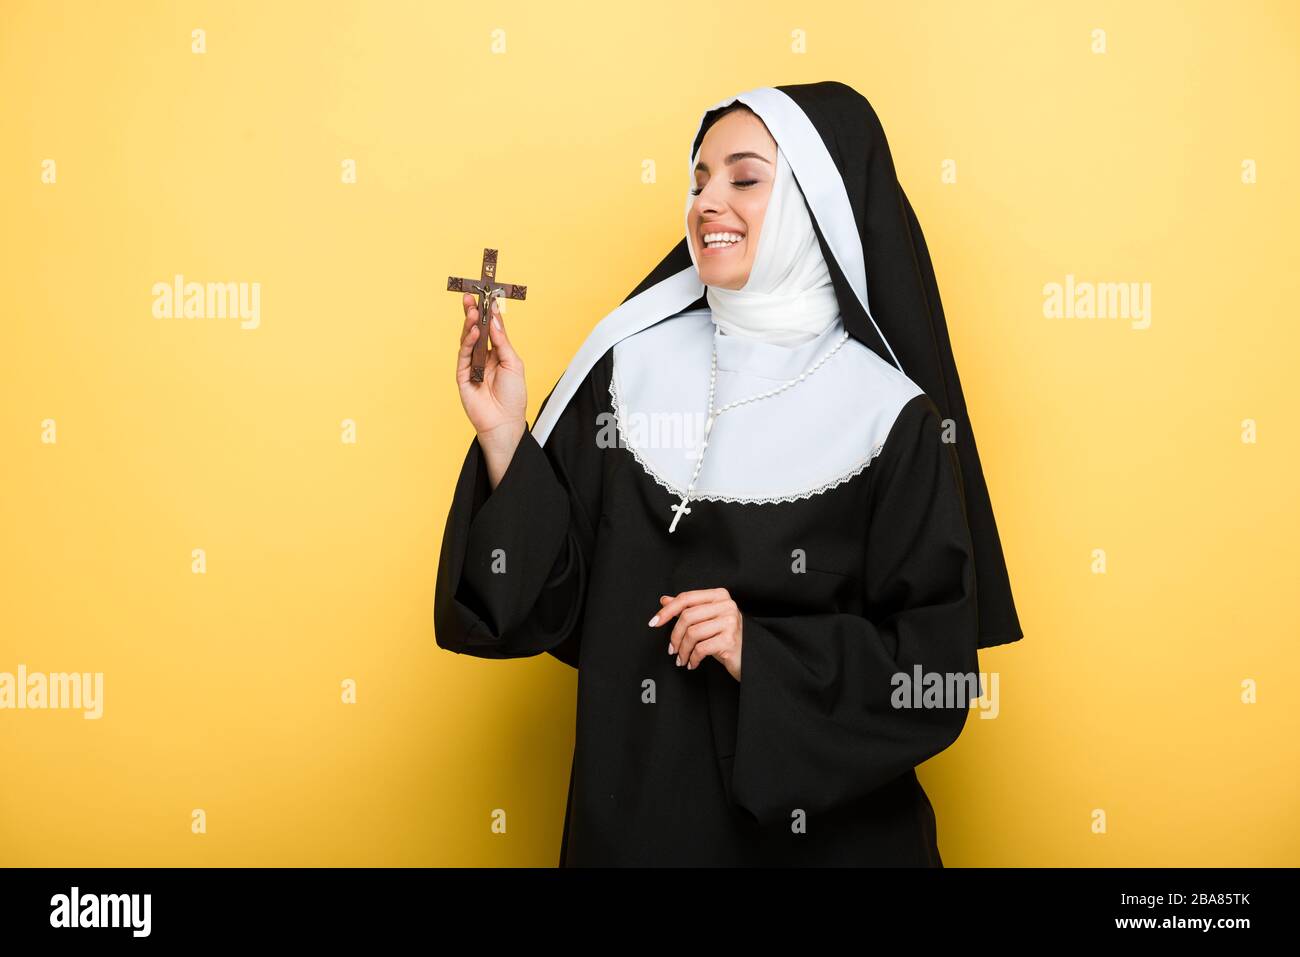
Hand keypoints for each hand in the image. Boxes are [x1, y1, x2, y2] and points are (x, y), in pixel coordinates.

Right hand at [456, 293, 526, 456]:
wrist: (505, 422)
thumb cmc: (513, 396)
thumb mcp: (513, 363)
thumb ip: (502, 342)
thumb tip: (493, 320)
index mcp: (496, 353)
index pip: (490, 329)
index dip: (488, 314)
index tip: (488, 296)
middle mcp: (482, 357)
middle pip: (475, 331)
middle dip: (472, 314)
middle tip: (471, 297)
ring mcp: (471, 365)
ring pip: (467, 340)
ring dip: (469, 324)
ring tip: (472, 310)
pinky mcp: (462, 375)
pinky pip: (463, 354)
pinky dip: (468, 342)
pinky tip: (473, 331)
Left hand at [649, 588, 742, 681]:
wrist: (747, 659)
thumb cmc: (724, 638)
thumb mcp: (705, 620)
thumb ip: (687, 608)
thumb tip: (664, 600)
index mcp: (719, 595)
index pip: (686, 598)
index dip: (667, 611)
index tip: (654, 622)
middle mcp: (727, 605)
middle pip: (687, 616)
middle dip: (675, 636)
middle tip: (672, 649)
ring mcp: (730, 622)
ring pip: (692, 633)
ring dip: (683, 650)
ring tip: (682, 658)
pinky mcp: (730, 640)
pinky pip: (701, 648)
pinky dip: (692, 658)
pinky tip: (692, 663)